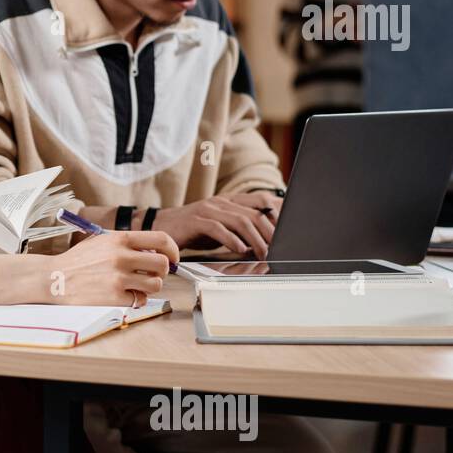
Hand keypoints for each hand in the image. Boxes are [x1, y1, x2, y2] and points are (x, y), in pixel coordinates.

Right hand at [47, 231, 178, 307]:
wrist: (54, 277)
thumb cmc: (78, 260)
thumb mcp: (101, 241)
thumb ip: (126, 243)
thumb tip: (155, 252)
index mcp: (119, 239)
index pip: (161, 240)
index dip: (173, 250)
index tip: (172, 258)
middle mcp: (121, 256)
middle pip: (163, 264)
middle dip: (162, 271)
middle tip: (152, 275)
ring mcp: (118, 277)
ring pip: (155, 284)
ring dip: (150, 287)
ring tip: (136, 285)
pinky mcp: (114, 297)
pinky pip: (140, 300)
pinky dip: (136, 299)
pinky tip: (124, 295)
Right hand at [153, 194, 279, 259]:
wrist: (159, 227)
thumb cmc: (192, 230)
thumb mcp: (221, 227)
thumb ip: (240, 229)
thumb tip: (266, 240)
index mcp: (229, 201)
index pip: (262, 199)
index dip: (280, 211)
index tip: (293, 227)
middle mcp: (221, 202)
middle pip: (256, 210)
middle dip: (272, 230)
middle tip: (282, 247)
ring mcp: (208, 210)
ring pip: (241, 220)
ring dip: (256, 238)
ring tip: (264, 253)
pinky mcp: (195, 221)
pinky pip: (218, 228)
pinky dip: (232, 240)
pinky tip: (241, 250)